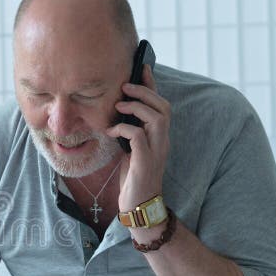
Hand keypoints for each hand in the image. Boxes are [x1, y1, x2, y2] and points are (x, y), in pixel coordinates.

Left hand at [106, 64, 170, 210]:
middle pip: (164, 107)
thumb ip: (129, 133)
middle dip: (145, 92)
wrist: (139, 206)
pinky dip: (124, 129)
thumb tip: (116, 116)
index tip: (141, 68)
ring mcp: (156, 152)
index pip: (161, 105)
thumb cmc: (133, 179)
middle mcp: (162, 141)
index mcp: (159, 137)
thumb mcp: (130, 150)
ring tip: (118, 106)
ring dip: (136, 108)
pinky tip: (111, 131)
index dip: (152, 86)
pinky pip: (138, 137)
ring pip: (157, 118)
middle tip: (125, 86)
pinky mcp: (146, 162)